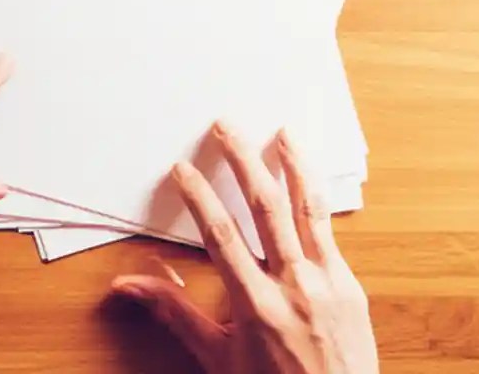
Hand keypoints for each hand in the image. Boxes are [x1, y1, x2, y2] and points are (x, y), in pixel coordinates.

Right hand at [112, 124, 378, 373]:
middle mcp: (295, 285)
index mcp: (256, 305)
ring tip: (282, 133)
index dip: (198, 198)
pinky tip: (308, 179)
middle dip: (243, 161)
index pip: (220, 236)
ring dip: (293, 166)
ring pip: (308, 209)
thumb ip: (175, 314)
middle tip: (226, 126)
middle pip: (265, 207)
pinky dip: (316, 199)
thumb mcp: (217, 357)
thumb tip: (128, 287)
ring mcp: (328, 282)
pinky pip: (330, 231)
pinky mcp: (351, 285)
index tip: (182, 170)